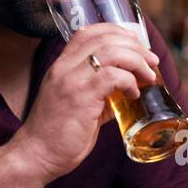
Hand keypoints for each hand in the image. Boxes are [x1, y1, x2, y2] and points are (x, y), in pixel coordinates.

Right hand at [13, 22, 160, 181]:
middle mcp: (64, 68)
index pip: (88, 32)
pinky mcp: (80, 97)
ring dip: (137, 61)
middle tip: (151, 61)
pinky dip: (129, 81)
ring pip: (111, 52)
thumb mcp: (77, 104)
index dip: (116, 31)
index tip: (136, 43)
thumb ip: (99, 92)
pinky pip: (112, 77)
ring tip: (148, 76)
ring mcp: (70, 81)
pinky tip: (133, 93)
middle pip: (104, 38)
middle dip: (135, 46)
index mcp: (61, 66)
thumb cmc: (57, 135)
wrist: (36, 156)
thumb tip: (126, 89)